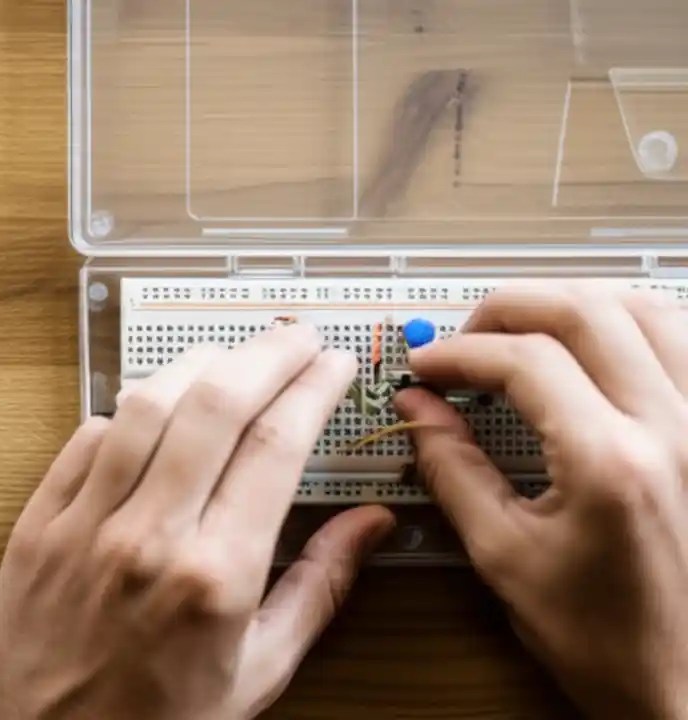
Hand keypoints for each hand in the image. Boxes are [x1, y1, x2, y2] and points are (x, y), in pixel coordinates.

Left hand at [0, 325, 394, 719]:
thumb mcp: (258, 673)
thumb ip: (318, 589)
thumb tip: (370, 525)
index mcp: (215, 578)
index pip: (277, 445)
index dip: (313, 389)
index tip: (334, 365)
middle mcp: (148, 539)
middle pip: (216, 404)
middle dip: (267, 353)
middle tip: (294, 337)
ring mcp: (85, 525)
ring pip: (145, 404)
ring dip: (196, 365)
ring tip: (230, 358)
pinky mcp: (38, 524)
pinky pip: (85, 437)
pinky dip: (127, 409)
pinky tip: (155, 406)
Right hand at [398, 283, 687, 719]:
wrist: (683, 686)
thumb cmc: (609, 642)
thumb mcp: (505, 557)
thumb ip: (454, 470)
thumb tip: (420, 411)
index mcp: (611, 464)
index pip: (525, 360)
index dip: (460, 353)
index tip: (427, 368)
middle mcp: (673, 430)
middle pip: (585, 310)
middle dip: (509, 309)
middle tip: (466, 339)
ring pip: (644, 308)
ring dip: (574, 302)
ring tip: (525, 330)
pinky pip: (681, 342)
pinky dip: (629, 325)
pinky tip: (593, 346)